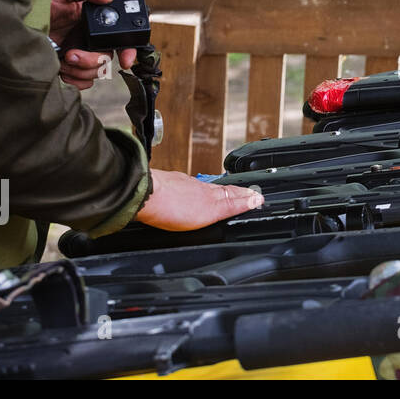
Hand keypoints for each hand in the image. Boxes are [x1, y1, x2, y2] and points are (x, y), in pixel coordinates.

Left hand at [50, 0, 136, 88]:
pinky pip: (81, 82)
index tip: (125, 61)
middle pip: (107, 59)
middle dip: (91, 61)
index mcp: (97, 24)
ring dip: (80, 71)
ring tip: (61, 60)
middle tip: (71, 55)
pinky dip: (74, 81)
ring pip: (95, 73)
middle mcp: (92, 40)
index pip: (121, 38)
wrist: (17, 17)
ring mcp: (80, 54)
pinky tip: (60, 70)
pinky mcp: (68, 67)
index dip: (129, 51)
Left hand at [137, 169, 264, 231]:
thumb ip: (231, 205)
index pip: (234, 195)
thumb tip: (254, 199)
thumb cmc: (172, 207)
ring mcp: (182, 186)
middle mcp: (199, 188)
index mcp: (211, 195)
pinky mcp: (167, 187)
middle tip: (248, 193)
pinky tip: (191, 195)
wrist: (142, 197)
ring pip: (204, 188)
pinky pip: (187, 188)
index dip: (246, 197)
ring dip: (216, 192)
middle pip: (222, 190)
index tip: (257, 197)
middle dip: (235, 193)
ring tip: (224, 194)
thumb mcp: (209, 212)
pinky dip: (195, 191)